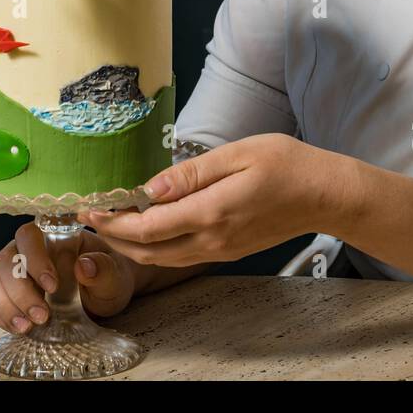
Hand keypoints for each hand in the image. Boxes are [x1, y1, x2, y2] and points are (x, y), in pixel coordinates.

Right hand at [0, 220, 139, 333]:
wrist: (104, 294)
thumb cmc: (108, 277)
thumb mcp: (114, 275)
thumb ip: (104, 269)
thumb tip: (84, 266)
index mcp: (54, 234)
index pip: (30, 235)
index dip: (34, 259)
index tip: (52, 286)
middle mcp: (28, 248)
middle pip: (6, 259)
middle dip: (20, 290)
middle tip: (41, 316)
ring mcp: (14, 268)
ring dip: (6, 304)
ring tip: (27, 327)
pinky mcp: (8, 291)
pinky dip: (1, 315)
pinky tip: (20, 328)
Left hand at [78, 132, 326, 266]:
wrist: (324, 194)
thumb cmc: (286, 164)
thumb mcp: (237, 154)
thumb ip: (191, 173)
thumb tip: (151, 186)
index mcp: (211, 212)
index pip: (148, 227)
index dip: (113, 221)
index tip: (90, 207)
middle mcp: (212, 239)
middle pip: (147, 250)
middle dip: (113, 236)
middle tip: (89, 216)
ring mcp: (220, 250)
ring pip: (162, 258)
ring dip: (131, 245)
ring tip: (109, 223)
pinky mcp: (227, 251)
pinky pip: (180, 256)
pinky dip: (154, 247)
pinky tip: (146, 228)